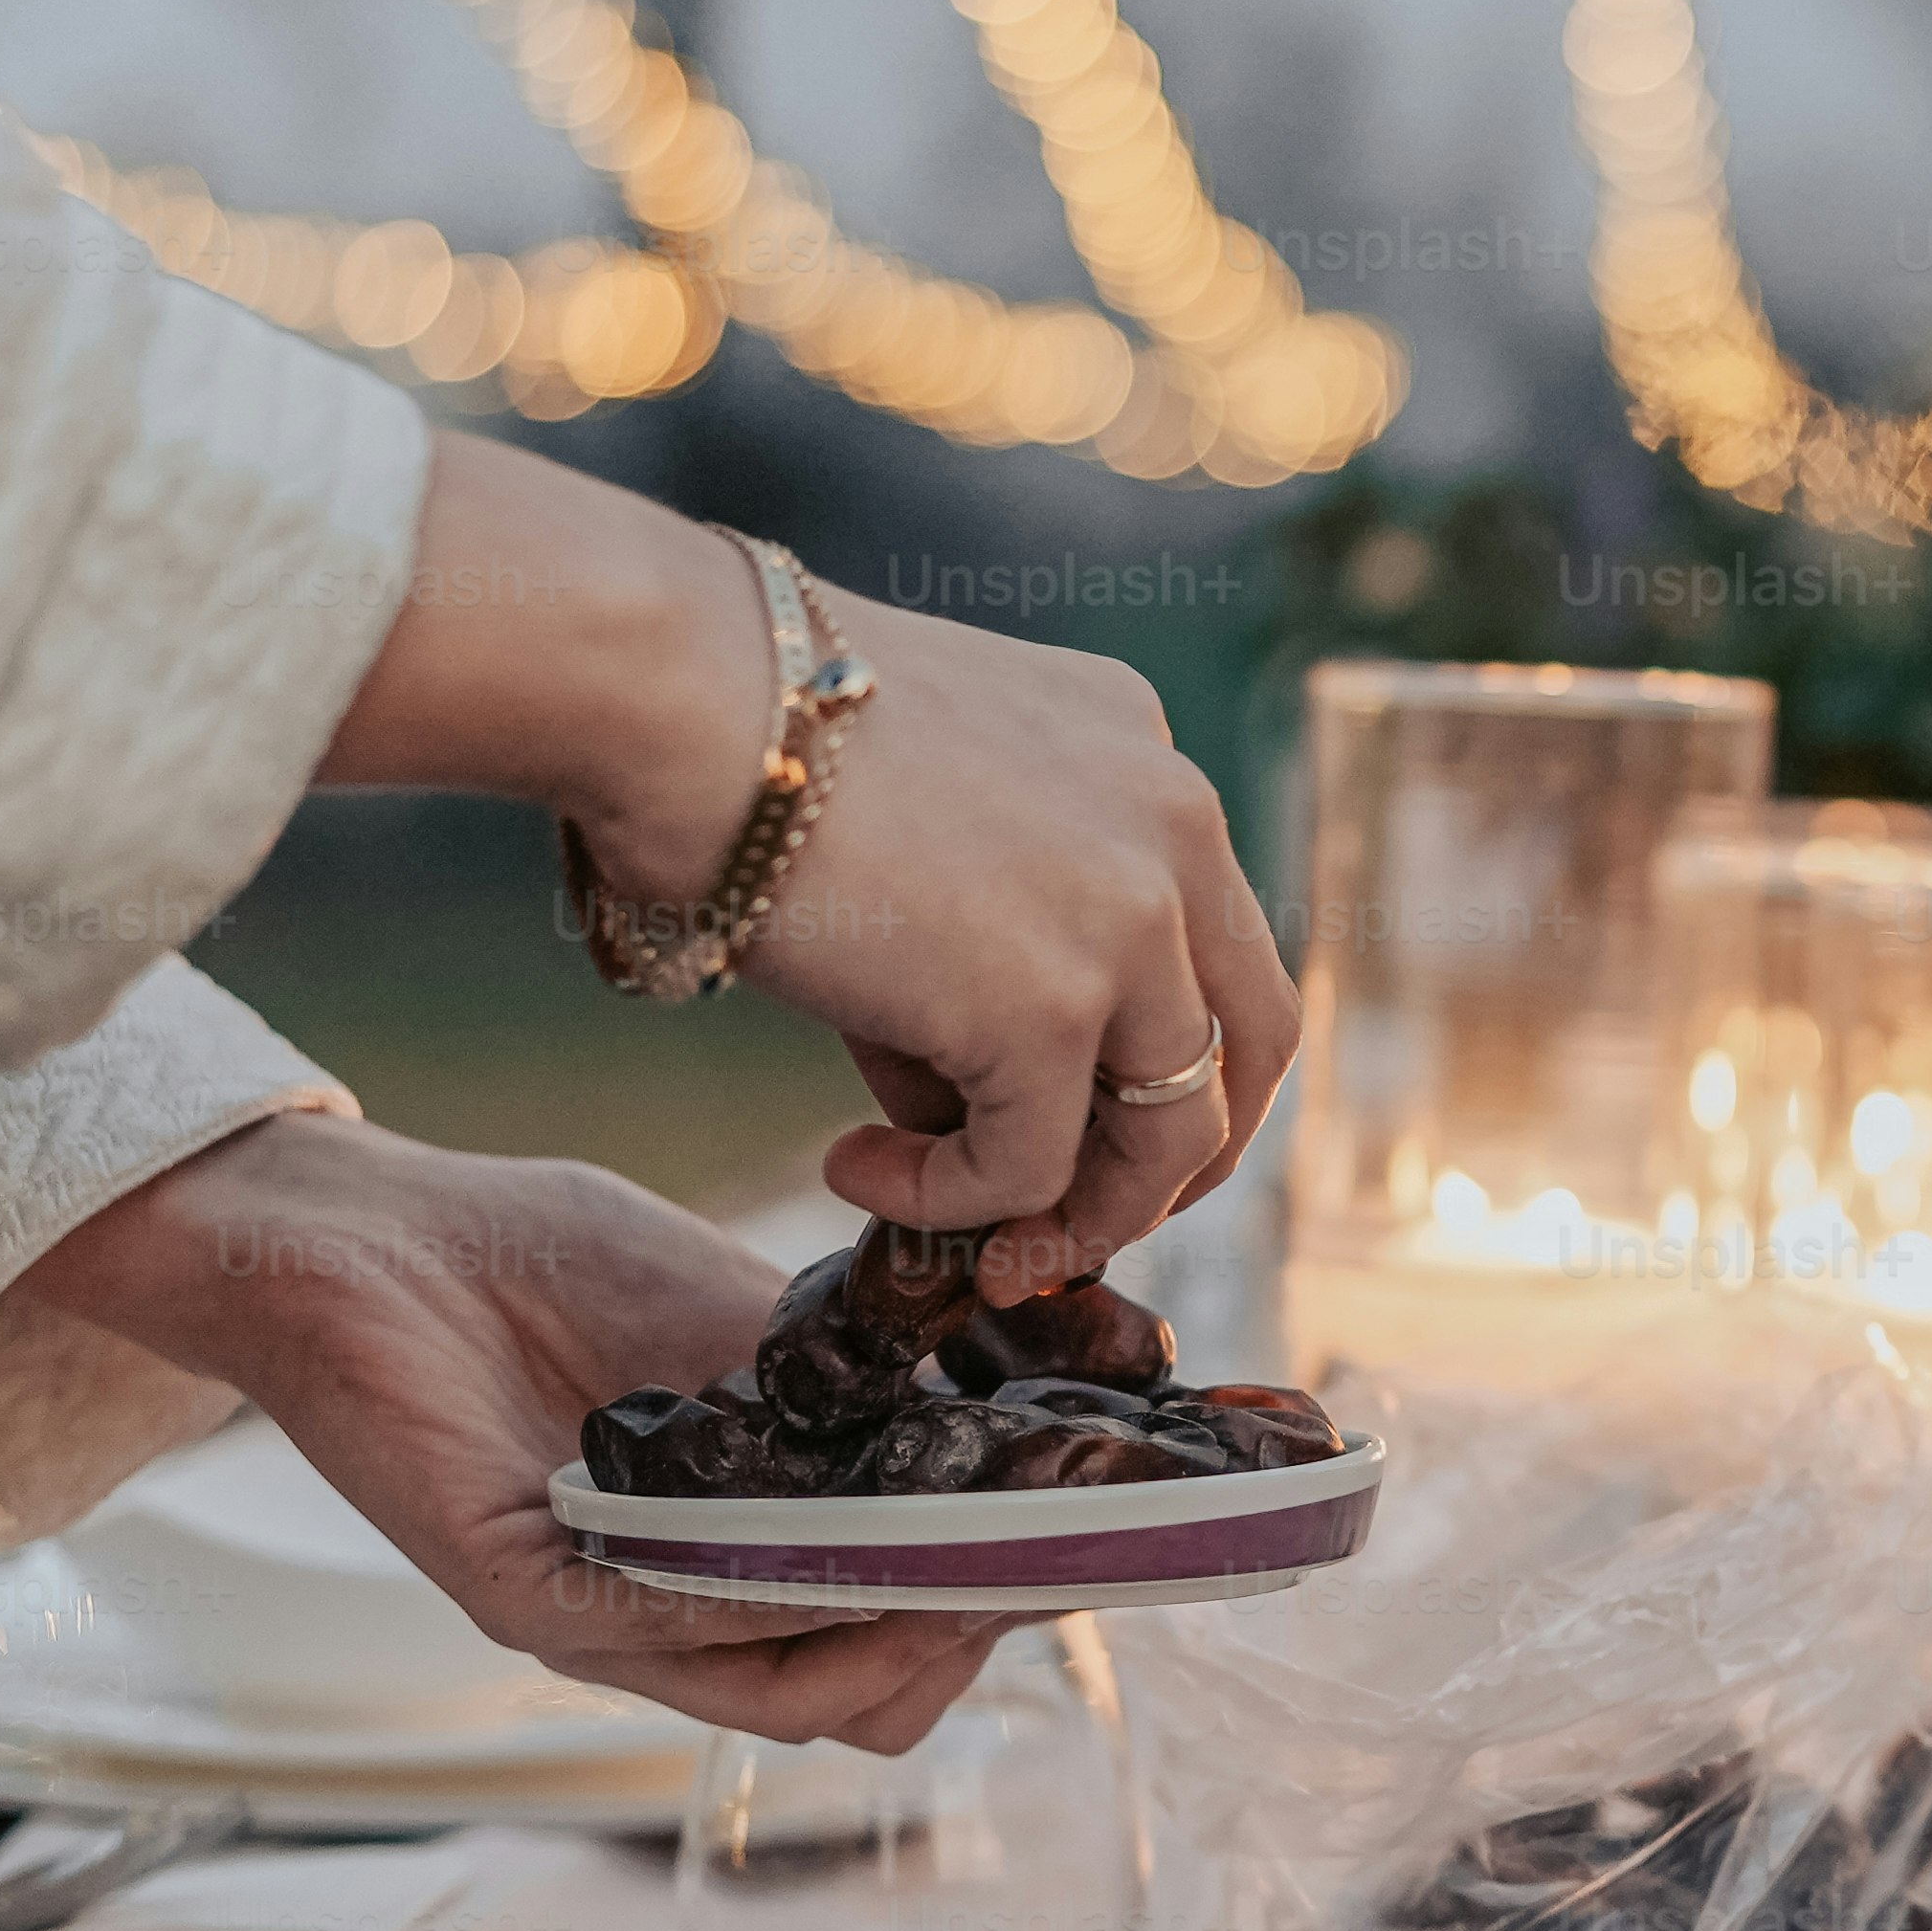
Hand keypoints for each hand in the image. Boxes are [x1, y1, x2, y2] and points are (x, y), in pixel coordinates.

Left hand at [16, 1112, 1006, 1749]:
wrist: (359, 1235)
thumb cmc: (537, 1259)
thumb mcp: (742, 1319)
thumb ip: (852, 1389)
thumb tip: (1014, 1421)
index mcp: (735, 1558)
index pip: (893, 1637)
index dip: (992, 1601)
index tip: (1074, 1528)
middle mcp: (678, 1613)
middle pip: (865, 1696)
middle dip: (964, 1628)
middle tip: (1016, 1540)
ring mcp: (604, 1619)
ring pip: (791, 1692)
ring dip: (892, 1628)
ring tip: (951, 1550)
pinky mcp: (527, 1594)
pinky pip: (676, 1633)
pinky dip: (766, 1592)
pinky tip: (823, 1528)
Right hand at [328, 440, 1297, 1308]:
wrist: (680, 690)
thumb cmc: (744, 731)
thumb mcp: (925, 815)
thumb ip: (983, 940)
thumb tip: (956, 1101)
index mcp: (1147, 767)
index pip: (1220, 944)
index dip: (1174, 1058)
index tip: (1097, 1126)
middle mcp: (1175, 831)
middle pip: (1251, 1043)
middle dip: (1179, 1159)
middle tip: (1077, 1219)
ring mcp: (1129, 921)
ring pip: (1169, 1134)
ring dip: (1075, 1212)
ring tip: (975, 1239)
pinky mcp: (1049, 1008)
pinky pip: (1027, 1168)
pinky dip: (950, 1204)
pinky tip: (850, 1170)